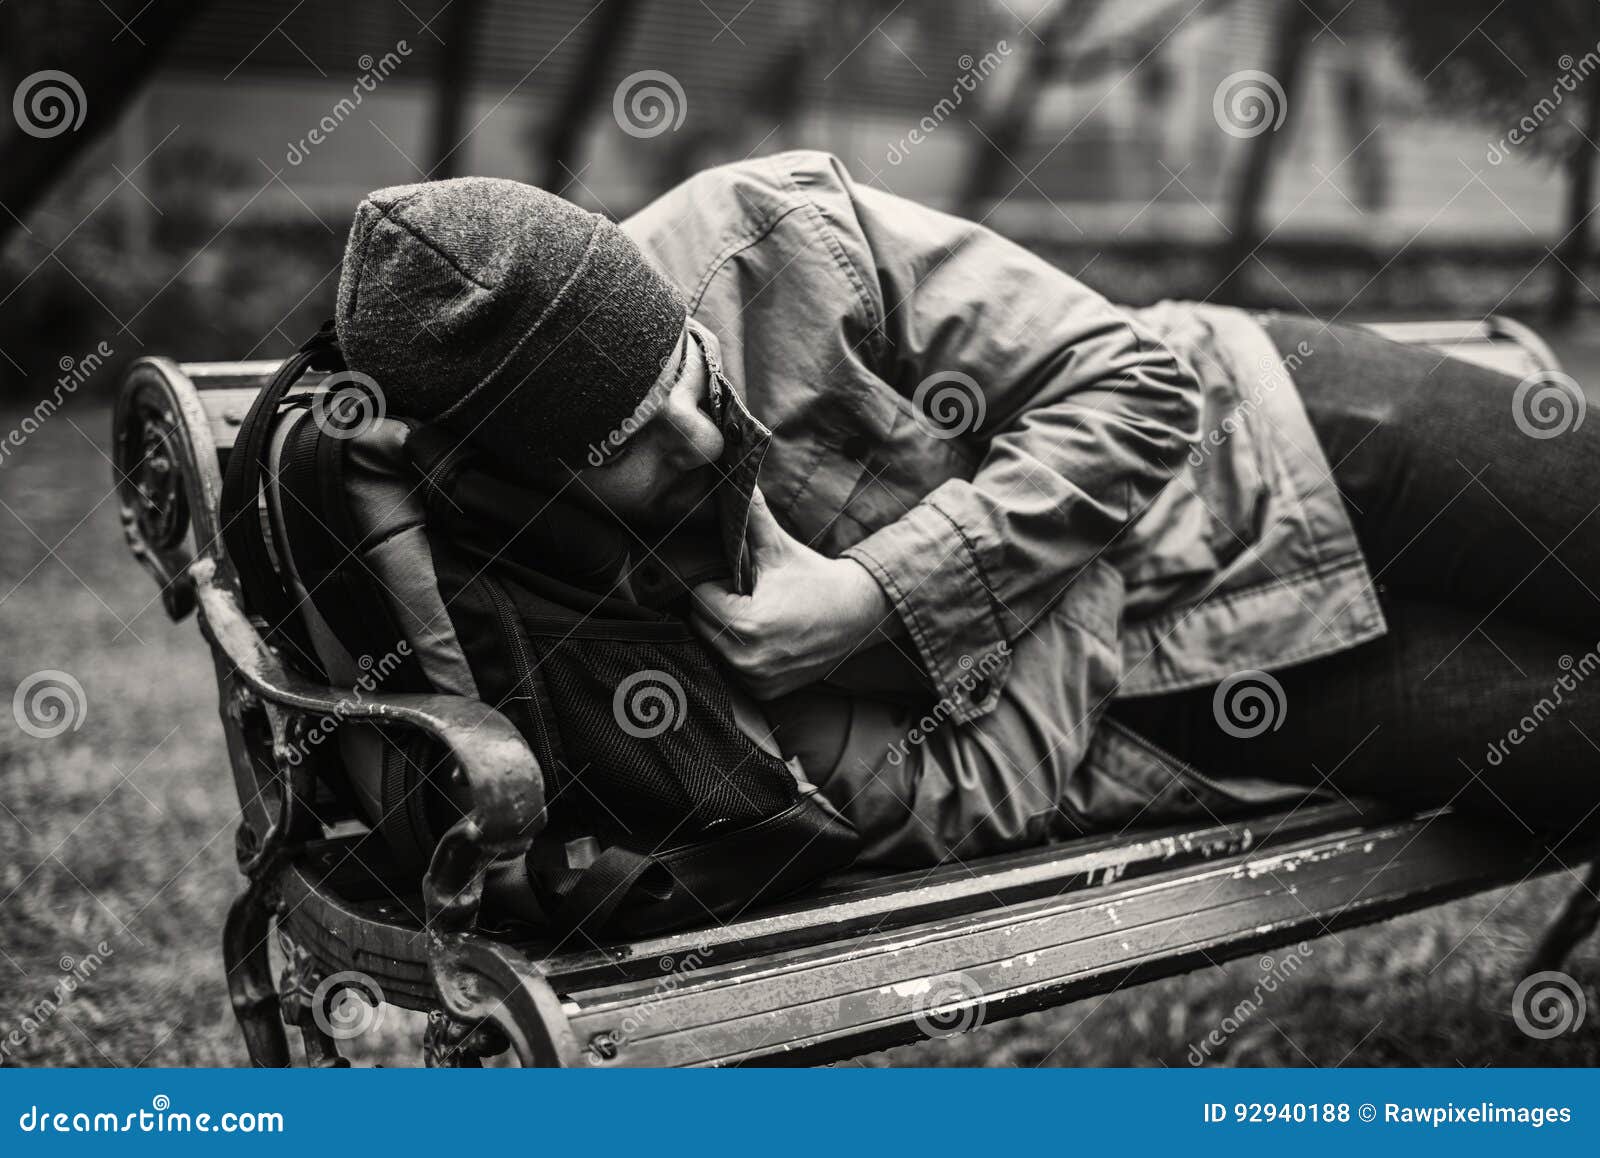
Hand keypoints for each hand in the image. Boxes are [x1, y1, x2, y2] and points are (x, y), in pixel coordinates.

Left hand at [690, 486, 899, 699]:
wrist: (859, 615)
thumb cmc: (815, 579)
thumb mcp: (779, 548)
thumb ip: (751, 516)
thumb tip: (736, 480)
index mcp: (746, 624)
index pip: (699, 598)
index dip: (717, 583)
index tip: (744, 580)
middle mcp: (747, 660)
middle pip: (702, 624)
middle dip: (719, 607)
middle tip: (753, 596)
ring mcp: (756, 680)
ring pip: (715, 646)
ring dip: (728, 631)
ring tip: (761, 615)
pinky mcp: (764, 691)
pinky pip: (733, 668)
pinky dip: (742, 653)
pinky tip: (768, 637)